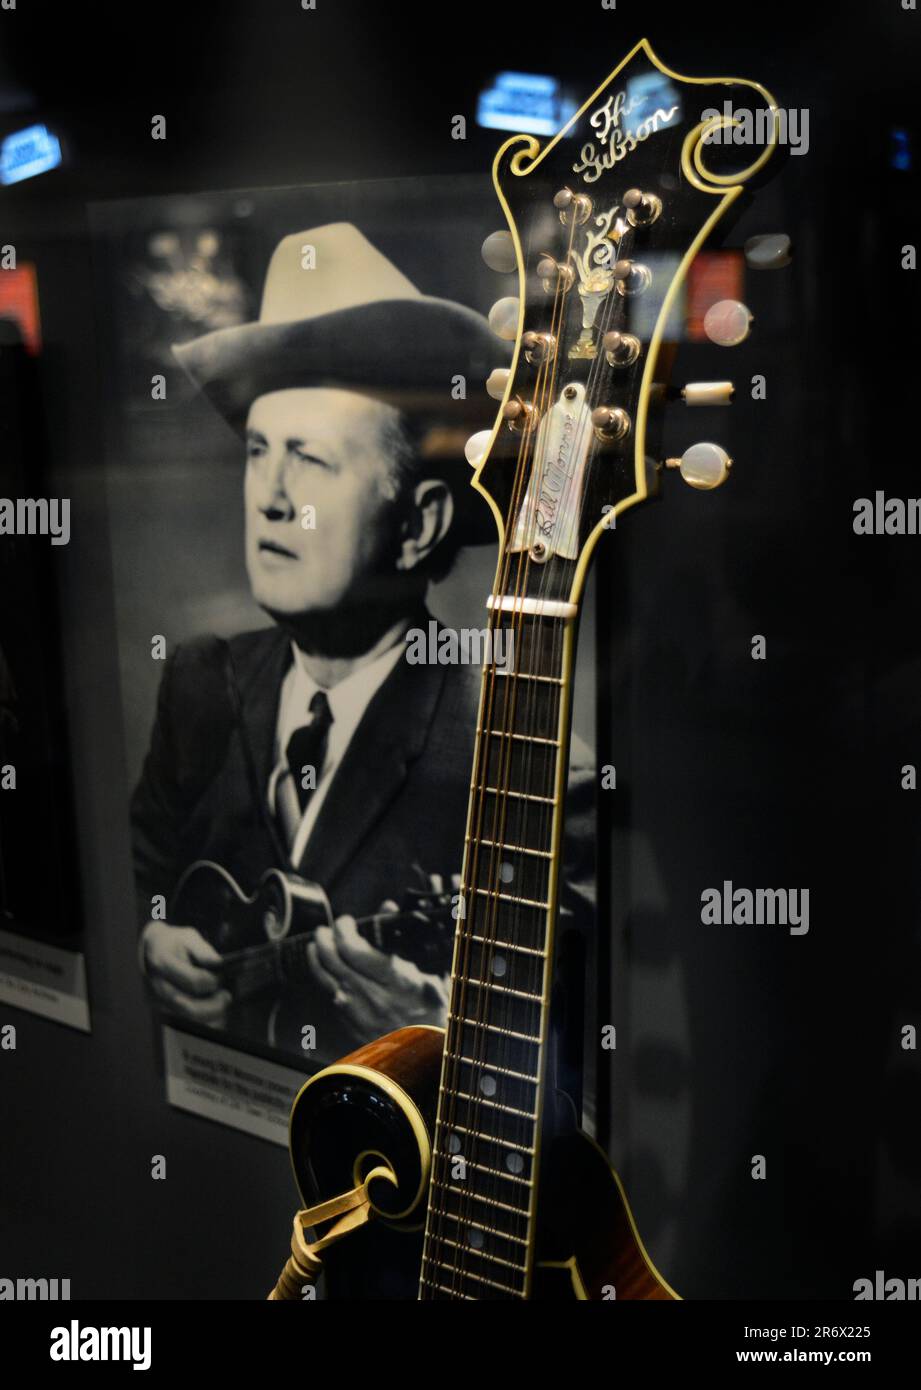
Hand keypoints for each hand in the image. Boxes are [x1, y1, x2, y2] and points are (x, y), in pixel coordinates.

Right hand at [139, 921, 231, 1025]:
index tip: (221, 976)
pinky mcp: (162, 1010)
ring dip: (210, 1013)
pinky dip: (202, 1017)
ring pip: (188, 1019)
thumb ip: (203, 950)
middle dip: (214, 1005)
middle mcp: (158, 986)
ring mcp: (158, 1001)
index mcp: (163, 963)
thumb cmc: (174, 943)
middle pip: (190, 1007)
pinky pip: (185, 1021)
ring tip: (221, 1001)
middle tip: (226, 996)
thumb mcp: (188, 937)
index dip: (212, 981)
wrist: (150, 951)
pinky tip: (212, 1007)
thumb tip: (219, 963)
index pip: (193, 980)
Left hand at [306, 894, 450, 1043]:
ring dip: (316, 959)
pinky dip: (325, 981)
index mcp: (395, 981)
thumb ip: (406, 938)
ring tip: (314, 946)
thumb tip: (388, 909)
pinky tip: (325, 973)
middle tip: (325, 930)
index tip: (347, 922)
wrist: (433, 1055)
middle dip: (324, 939)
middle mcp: (373, 997)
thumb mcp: (432, 971)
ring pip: (325, 980)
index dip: (343, 930)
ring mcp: (359, 1013)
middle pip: (333, 961)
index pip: (353, 949)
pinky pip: (331, 998)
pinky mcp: (353, 1026)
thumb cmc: (437, 1012)